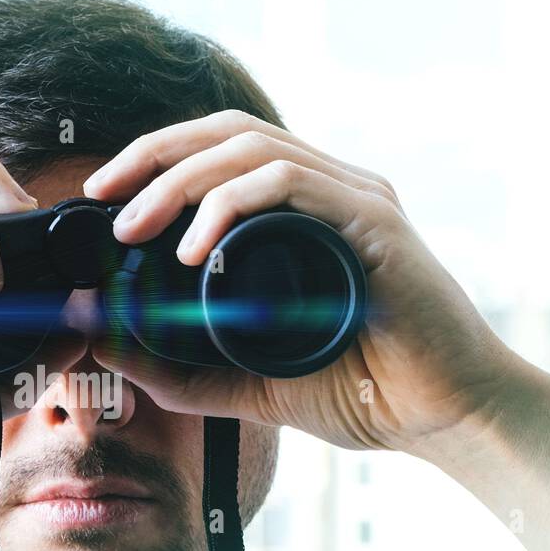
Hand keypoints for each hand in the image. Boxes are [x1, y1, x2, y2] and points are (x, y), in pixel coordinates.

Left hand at [83, 110, 522, 453]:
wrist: (447, 418)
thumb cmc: (366, 391)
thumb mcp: (250, 384)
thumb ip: (183, 370)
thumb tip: (109, 347)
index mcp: (301, 214)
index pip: (219, 154)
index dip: (156, 162)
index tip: (102, 200)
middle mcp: (328, 191)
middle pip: (226, 132)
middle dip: (153, 156)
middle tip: (104, 198)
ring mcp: (353, 199)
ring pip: (251, 147)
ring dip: (181, 179)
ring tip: (135, 229)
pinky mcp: (373, 221)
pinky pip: (290, 182)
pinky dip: (232, 204)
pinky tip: (193, 247)